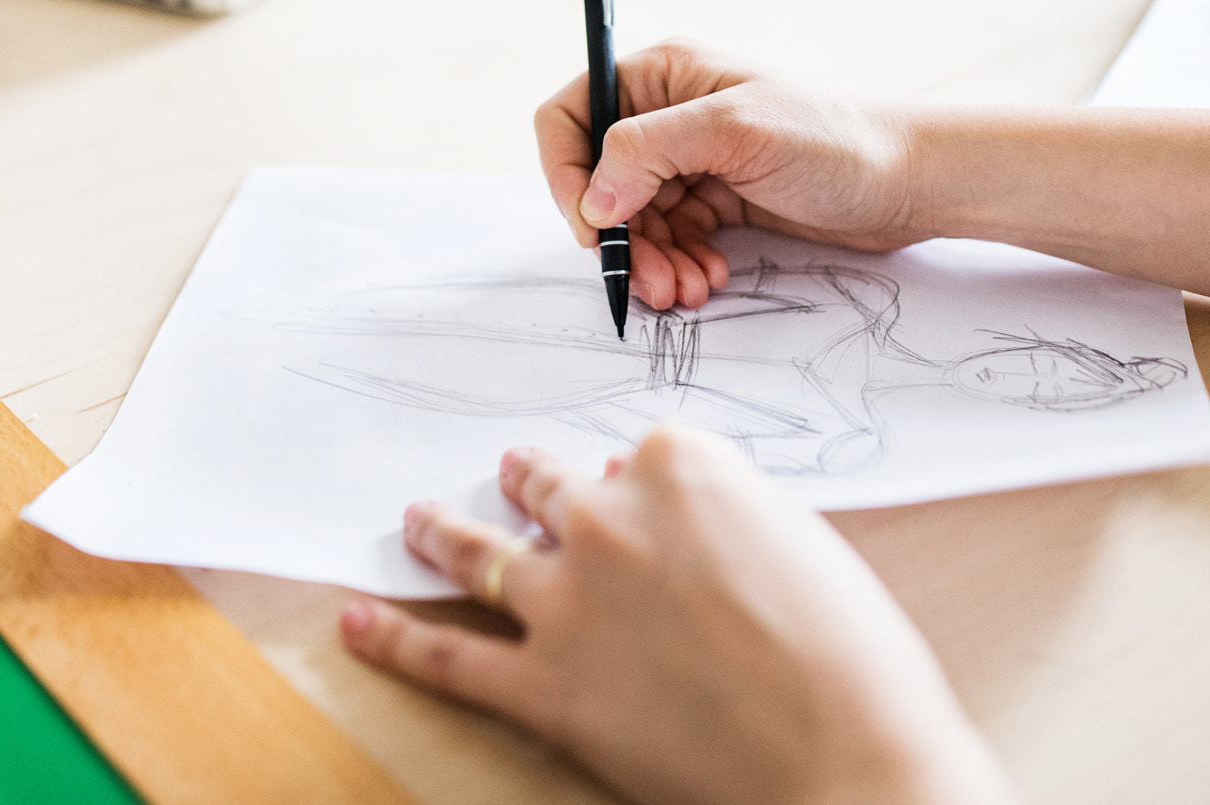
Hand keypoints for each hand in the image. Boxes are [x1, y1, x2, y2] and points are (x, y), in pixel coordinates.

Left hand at [340, 428, 1015, 804]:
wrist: (846, 755)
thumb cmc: (853, 656)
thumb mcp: (799, 543)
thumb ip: (721, 513)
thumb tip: (658, 504)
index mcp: (682, 467)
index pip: (638, 454)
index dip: (637, 480)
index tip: (633, 487)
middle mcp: (608, 518)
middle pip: (548, 488)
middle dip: (528, 483)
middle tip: (510, 475)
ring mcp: (564, 600)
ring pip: (479, 552)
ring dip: (442, 531)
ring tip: (417, 519)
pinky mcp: (540, 684)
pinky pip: (445, 657)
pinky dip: (392, 639)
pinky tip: (357, 621)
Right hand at [534, 42, 927, 309]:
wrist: (909, 183)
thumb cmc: (833, 139)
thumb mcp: (734, 131)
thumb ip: (650, 151)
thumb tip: (592, 198)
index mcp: (661, 75)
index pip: (572, 114)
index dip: (566, 172)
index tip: (591, 226)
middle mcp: (668, 114)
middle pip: (599, 181)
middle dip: (619, 237)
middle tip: (647, 282)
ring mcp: (691, 160)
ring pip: (633, 220)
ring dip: (650, 261)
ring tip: (687, 290)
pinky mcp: (716, 200)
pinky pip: (670, 238)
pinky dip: (678, 264)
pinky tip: (708, 278)